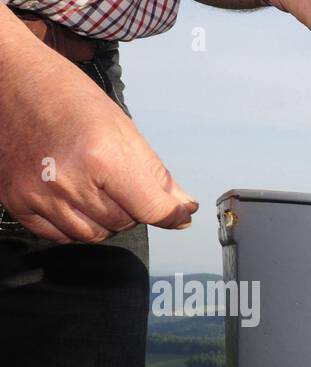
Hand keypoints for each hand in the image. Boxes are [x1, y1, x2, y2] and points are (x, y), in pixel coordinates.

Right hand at [0, 36, 198, 242]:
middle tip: (119, 180)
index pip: (152, 209)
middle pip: (124, 222)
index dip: (172, 214)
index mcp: (101, 157)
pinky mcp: (17, 201)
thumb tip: (183, 209)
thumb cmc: (67, 96)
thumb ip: (156, 175)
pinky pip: (61, 234)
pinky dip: (74, 223)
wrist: (9, 78)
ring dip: (105, 219)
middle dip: (131, 207)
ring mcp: (39, 194)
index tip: (179, 214)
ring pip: (95, 234)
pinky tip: (72, 196)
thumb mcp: (123, 128)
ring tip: (95, 185)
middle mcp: (68, 181)